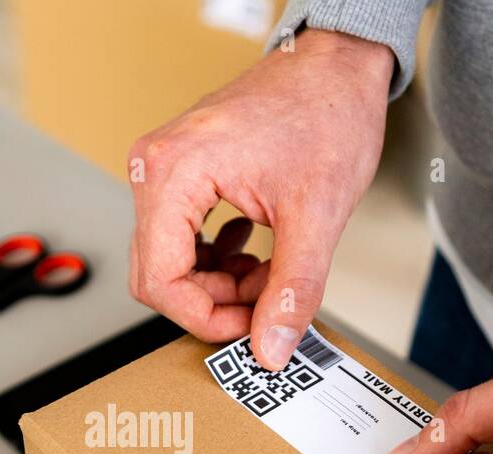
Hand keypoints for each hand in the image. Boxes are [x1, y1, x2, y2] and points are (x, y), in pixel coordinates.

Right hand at [127, 29, 392, 368]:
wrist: (337, 65)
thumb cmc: (327, 113)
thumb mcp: (317, 215)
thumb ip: (291, 290)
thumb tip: (271, 348)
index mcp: (174, 173)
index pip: (160, 280)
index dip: (203, 318)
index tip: (248, 329)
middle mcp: (156, 168)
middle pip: (157, 274)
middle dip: (211, 302)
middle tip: (262, 303)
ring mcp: (164, 169)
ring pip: (168, 259)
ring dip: (216, 283)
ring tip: (267, 273)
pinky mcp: (180, 173)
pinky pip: (179, 237)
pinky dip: (215, 259)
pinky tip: (252, 252)